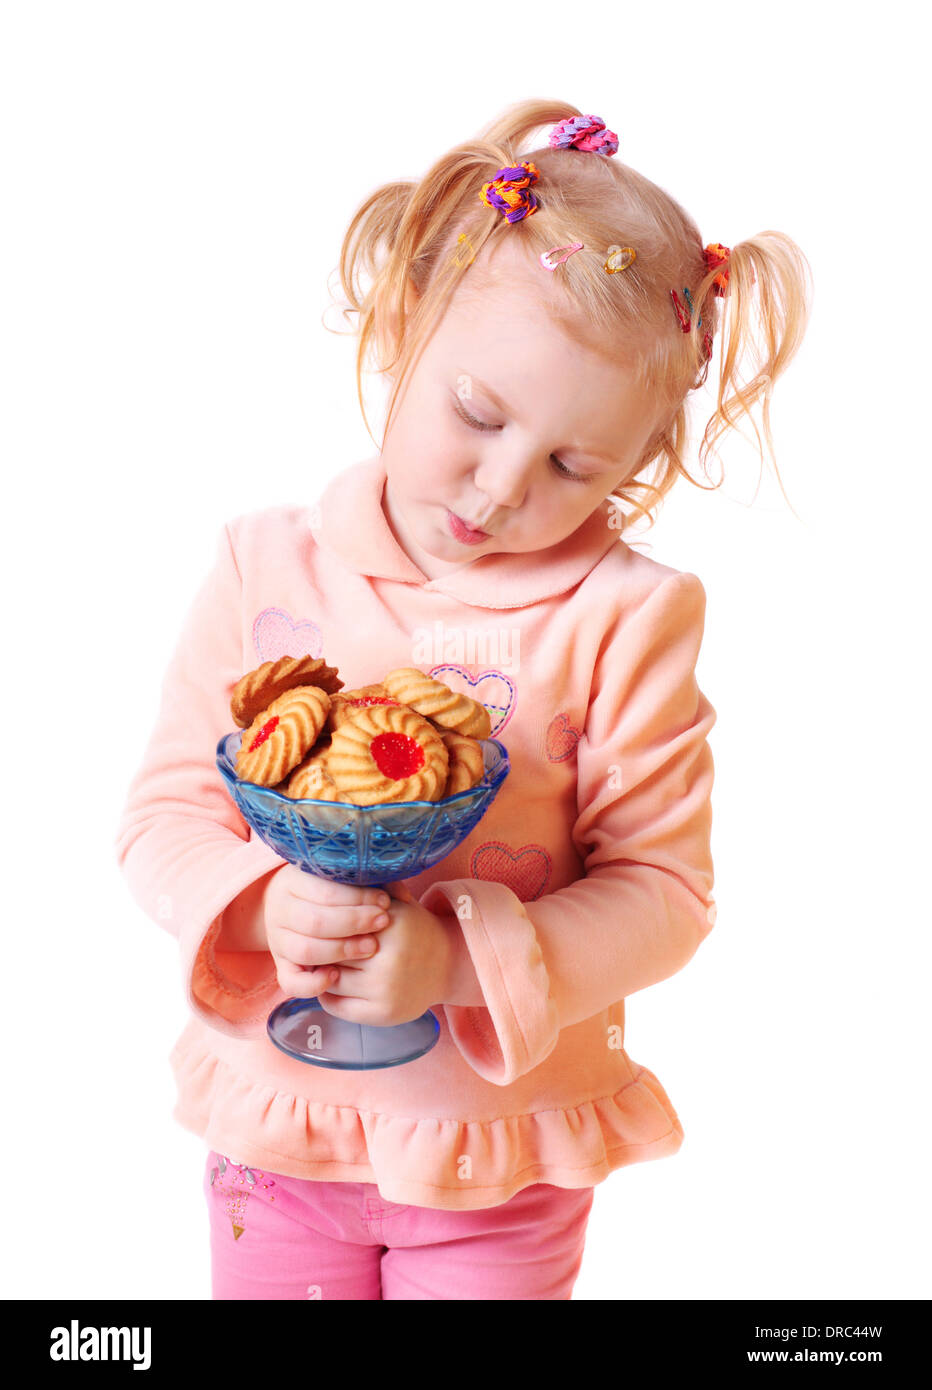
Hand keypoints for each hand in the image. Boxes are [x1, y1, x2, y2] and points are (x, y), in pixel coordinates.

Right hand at [262, 864, 394, 999]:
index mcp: (291, 881)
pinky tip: (336, 975)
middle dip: (354, 923)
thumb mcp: (345, 879)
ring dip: (341, 950)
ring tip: (371, 947)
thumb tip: (399, 893)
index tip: (385, 902)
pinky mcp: (282, 967)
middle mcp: (278, 910)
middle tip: (383, 922)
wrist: (302, 908)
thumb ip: (367, 881)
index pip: (325, 892)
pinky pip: (292, 982)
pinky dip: (314, 983)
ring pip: (305, 950)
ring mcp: (278, 940)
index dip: (358, 898)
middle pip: (315, 921)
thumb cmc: (335, 892)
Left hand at [317, 881, 458, 1026]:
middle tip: (315, 945)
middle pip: (331, 952)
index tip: (317, 923)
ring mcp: (386, 989)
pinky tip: (334, 984)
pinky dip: (328, 995)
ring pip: (330, 979)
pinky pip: (336, 1006)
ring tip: (326, 963)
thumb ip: (369, 890)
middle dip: (322, 948)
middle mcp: (389, 958)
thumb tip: (332, 881)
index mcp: (391, 924)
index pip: (336, 923)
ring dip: (322, 972)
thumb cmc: (412, 930)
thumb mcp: (398, 902)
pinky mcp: (383, 1014)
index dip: (325, 924)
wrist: (446, 964)